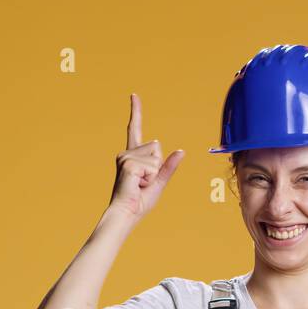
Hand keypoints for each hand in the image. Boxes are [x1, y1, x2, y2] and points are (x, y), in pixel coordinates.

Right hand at [108, 93, 184, 221]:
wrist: (127, 213)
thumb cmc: (140, 201)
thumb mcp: (159, 182)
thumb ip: (169, 167)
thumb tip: (182, 151)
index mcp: (133, 155)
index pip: (135, 128)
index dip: (136, 111)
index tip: (134, 94)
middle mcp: (127, 152)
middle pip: (157, 146)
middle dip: (157, 166)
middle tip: (143, 182)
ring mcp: (126, 157)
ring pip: (156, 156)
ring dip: (153, 173)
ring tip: (140, 184)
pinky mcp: (128, 163)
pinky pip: (153, 166)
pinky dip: (150, 178)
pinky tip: (138, 184)